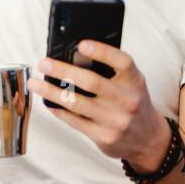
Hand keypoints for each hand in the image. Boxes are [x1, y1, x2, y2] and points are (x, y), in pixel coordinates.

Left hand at [30, 41, 170, 166]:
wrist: (149, 140)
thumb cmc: (133, 104)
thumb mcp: (131, 85)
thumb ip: (110, 72)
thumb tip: (71, 58)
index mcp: (135, 81)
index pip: (122, 62)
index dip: (102, 51)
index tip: (81, 44)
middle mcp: (128, 100)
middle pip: (91, 82)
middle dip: (62, 71)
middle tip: (43, 63)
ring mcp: (115, 120)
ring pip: (76, 103)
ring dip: (51, 92)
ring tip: (35, 83)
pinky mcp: (104, 136)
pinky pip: (74, 121)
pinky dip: (58, 110)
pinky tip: (47, 102)